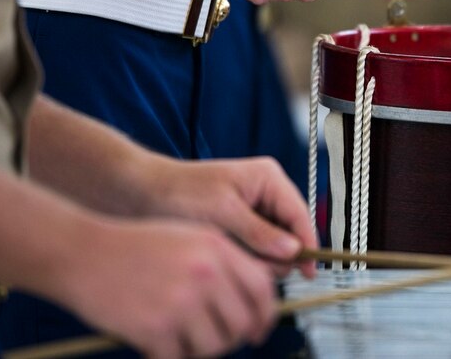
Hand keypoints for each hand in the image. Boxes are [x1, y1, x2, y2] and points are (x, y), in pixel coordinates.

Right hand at [56, 218, 276, 357]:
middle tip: (214, 340)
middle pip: (241, 322)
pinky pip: (179, 358)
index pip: (262, 288)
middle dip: (232, 338)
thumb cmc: (133, 245)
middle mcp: (205, 273)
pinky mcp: (155, 328)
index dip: (265, 314)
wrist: (83, 252)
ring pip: (214, 346)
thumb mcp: (189, 237)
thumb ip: (223, 264)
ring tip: (181, 339)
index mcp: (217, 248)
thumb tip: (251, 302)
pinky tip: (157, 345)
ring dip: (200, 350)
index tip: (258, 329)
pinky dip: (169, 357)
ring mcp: (181, 301)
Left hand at [140, 156, 318, 279]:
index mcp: (267, 179)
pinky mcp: (240, 228)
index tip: (309, 272)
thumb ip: (259, 233)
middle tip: (243, 259)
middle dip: (272, 254)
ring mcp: (253, 212)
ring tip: (225, 254)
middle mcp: (265, 194)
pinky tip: (223, 257)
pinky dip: (243, 259)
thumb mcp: (222, 212)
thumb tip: (293, 252)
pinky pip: (254, 251)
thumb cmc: (179, 193)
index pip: (299, 214)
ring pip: (272, 247)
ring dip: (254, 258)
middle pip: (289, 234)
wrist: (141, 195)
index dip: (307, 243)